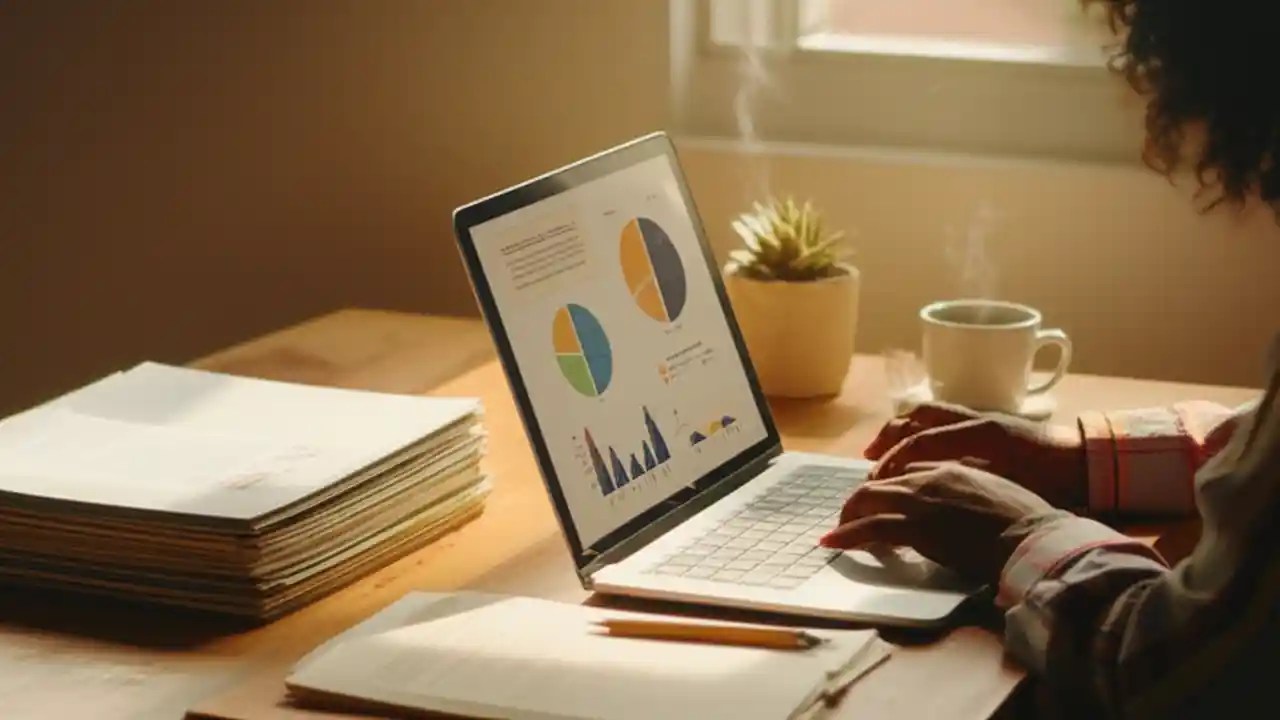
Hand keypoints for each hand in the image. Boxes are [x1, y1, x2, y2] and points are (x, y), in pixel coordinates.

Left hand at [820, 462, 1056, 582]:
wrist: (1032, 539)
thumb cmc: (1027, 524)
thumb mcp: (999, 494)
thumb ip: (974, 493)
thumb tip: (965, 509)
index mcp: (953, 469)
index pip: (909, 470)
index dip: (891, 487)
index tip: (883, 501)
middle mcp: (930, 478)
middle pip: (882, 481)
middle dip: (861, 499)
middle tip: (850, 515)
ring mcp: (920, 501)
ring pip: (869, 499)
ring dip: (848, 515)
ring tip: (837, 530)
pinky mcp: (915, 527)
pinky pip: (870, 528)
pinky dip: (847, 534)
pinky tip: (833, 542)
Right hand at [866, 404, 1085, 508]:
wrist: (1084, 463)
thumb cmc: (1051, 483)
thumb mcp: (1009, 490)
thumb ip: (966, 487)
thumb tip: (926, 497)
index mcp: (980, 435)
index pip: (920, 443)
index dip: (892, 465)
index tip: (874, 487)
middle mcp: (973, 418)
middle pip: (915, 422)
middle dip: (886, 445)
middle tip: (869, 471)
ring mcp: (977, 415)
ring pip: (924, 413)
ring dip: (897, 431)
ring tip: (879, 453)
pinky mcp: (982, 420)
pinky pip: (940, 416)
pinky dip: (917, 428)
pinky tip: (910, 449)